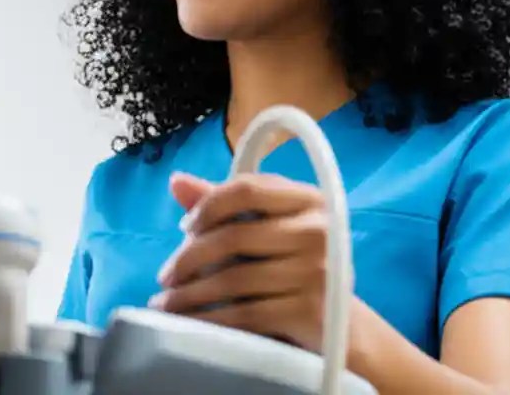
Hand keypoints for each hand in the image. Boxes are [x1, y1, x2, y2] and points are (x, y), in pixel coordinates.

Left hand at [149, 172, 331, 352]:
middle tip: (165, 276)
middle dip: (188, 259)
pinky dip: (210, 320)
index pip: (246, 189)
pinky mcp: (313, 311)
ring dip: (190, 294)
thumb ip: (224, 205)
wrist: (344, 330)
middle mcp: (319, 230)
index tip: (185, 228)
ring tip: (166, 304)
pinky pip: (246, 314)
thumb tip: (176, 180)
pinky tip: (190, 324)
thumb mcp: (266, 231)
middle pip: (233, 236)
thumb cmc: (295, 270)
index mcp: (309, 199)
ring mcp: (319, 271)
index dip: (207, 206)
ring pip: (234, 279)